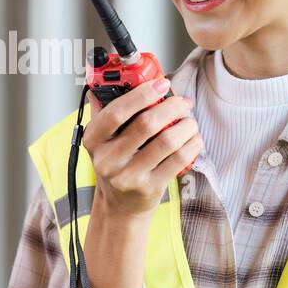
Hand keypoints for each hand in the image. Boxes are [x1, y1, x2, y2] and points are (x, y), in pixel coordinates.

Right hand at [81, 78, 201, 218]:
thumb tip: (104, 81)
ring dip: (185, 125)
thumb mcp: (104, 139)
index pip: (116, 112)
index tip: (160, 83)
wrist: (120, 205)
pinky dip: (192, 144)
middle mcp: (108, 159)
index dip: (141, 94)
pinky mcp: (149, 188)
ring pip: (167, 141)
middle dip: (171, 107)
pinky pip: (179, 160)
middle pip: (146, 124)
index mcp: (94, 140)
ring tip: (189, 121)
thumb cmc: (116, 164)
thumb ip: (105, 110)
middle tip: (182, 102)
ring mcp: (128, 176)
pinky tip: (193, 138)